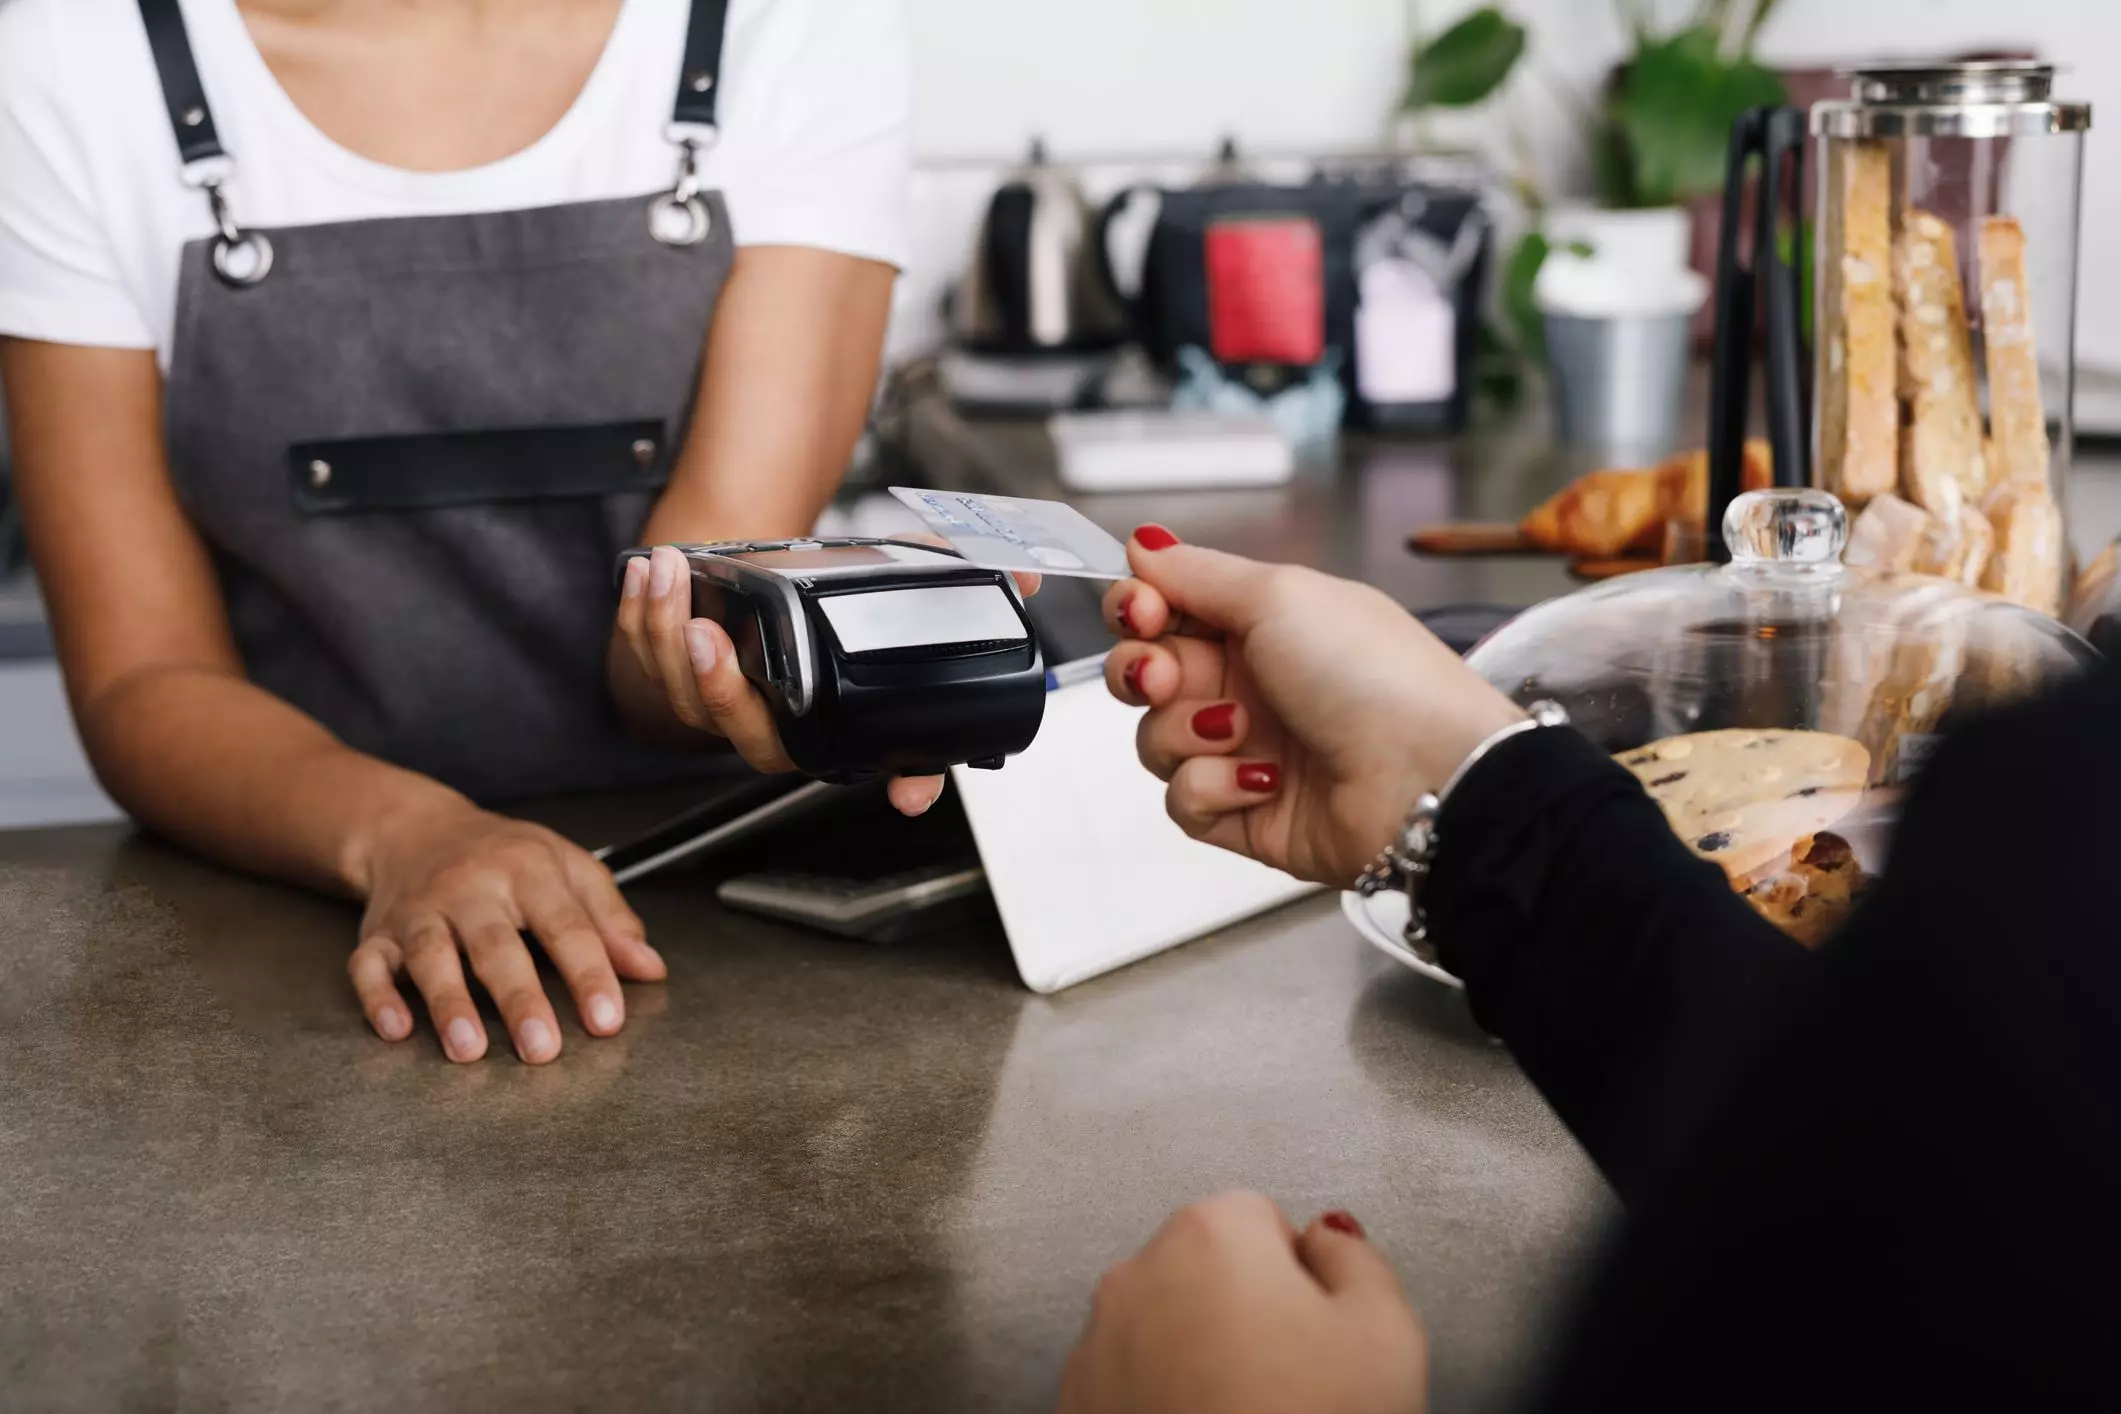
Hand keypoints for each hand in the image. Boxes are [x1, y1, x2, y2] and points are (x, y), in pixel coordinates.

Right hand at [347, 799, 665, 1063]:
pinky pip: (369, 964)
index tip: (607, 1020)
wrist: (416, 829)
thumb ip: (611, 919)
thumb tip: (650, 969)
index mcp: (527, 871)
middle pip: (496, 945)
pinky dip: (378, 997)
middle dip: (519, 998)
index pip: (565, 924)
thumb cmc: (506, 856)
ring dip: (448, 1003)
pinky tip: (397, 1029)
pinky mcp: (378, 934)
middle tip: (542, 1049)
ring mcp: (420, 911)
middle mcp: (471, 889)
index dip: (589, 973)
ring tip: (469, 1049)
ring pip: (431, 955)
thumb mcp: (569, 868)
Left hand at [614, 542, 1037, 817]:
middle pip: (740, 729)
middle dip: (717, 686)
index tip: (907, 791)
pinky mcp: (667, 673)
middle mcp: (771, 728)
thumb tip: (1026, 580)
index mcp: (828, 726)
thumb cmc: (824, 599)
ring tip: (669, 573)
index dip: (898, 781)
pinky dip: (637, 615)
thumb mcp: (895, 588)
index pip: (867, 766)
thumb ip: (956, 580)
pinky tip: (649, 573)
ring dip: (662, 632)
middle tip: (711, 636)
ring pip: (678, 690)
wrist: (759, 580)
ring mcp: (714, 705)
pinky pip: (641, 657)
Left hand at [1057, 1191, 1428, 1413]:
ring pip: (1164, 1328)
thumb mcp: (1386, 1336)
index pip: (1264, 1220)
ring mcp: (1095, 1345)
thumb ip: (1359, 1259)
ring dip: (1198, 1358)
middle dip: (1245, 1312)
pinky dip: (1162, 1401)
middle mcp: (1136, 1276)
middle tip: (1290, 1383)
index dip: (1301, 1280)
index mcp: (1210, 1235)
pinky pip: (1130, 1382)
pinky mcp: (1076, 1404)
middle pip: (1207, 1270)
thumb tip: (1330, 1236)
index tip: (1317, 1334)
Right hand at [1102, 527, 1524, 885]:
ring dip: (1186, 732)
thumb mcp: (1280, 595)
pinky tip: (1264, 781)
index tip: (1142, 610)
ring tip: (1241, 731)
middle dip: (1141, 671)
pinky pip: (1183, 799)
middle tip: (1164, 676)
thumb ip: (1197, 573)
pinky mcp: (1244, 812)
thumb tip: (1143, 543)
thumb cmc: (1373, 676)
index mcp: (1260, 621)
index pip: (1165, 608)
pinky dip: (1214, 788)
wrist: (1426, 777)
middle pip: (1146, 672)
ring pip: (1156, 738)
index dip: (1137, 607)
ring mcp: (1245, 749)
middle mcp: (1249, 682)